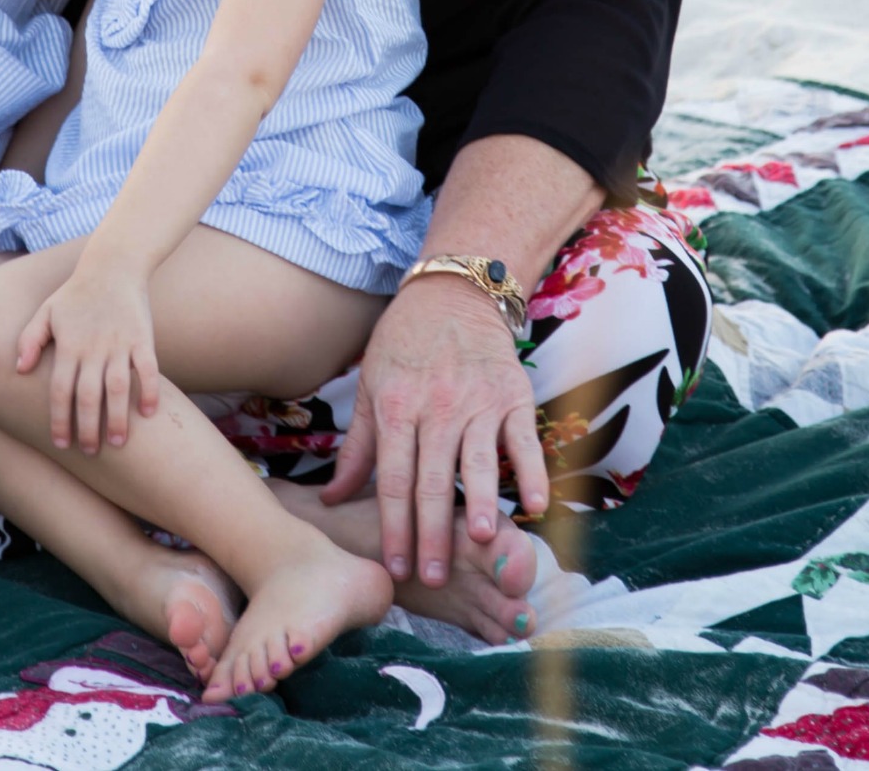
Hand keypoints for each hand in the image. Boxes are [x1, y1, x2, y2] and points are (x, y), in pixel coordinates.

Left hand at [12, 263, 162, 452]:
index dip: (59, 419)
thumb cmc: (75, 294)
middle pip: (89, 396)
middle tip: (89, 452)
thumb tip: (19, 370)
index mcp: (68, 345)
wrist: (113, 266)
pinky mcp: (143, 338)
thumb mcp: (46, 312)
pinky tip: (149, 413)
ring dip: (117, 417)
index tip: (60, 443)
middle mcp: (94, 348)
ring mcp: (120, 344)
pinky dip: (150, 391)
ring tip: (117, 443)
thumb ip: (30, 340)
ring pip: (118, 388)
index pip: (60, 390)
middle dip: (88, 428)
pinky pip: (149, 369)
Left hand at [322, 278, 544, 585]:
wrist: (453, 291)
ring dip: (479, 502)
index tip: (395, 566)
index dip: (393, 526)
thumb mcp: (370, 385)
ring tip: (478, 540)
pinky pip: (523, 439)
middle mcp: (437, 406)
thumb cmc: (404, 343)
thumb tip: (331, 500)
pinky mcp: (514, 395)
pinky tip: (537, 506)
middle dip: (431, 532)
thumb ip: (357, 447)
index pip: (392, 479)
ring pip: (477, 461)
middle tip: (433, 576)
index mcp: (396, 407)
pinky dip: (532, 472)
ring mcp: (478, 401)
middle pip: (432, 479)